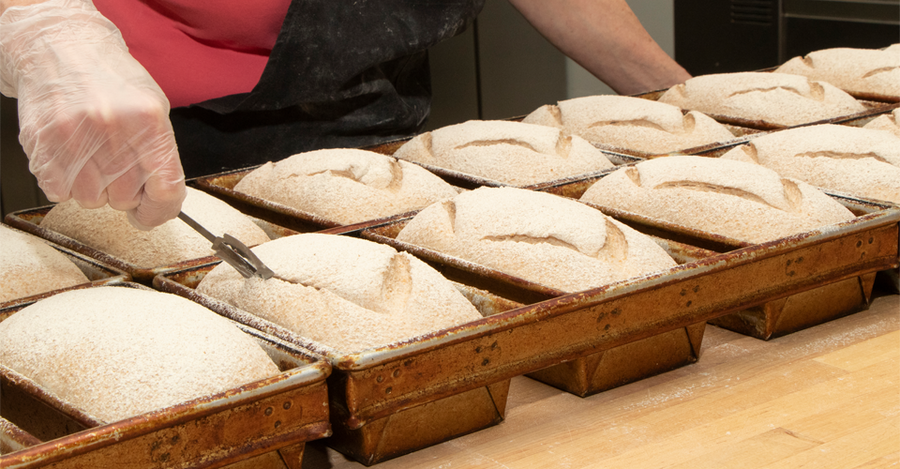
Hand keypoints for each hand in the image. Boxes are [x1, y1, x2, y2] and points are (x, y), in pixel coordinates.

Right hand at [1, 0, 185, 228]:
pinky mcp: (42, 145)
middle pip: (125, 199)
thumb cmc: (110, 78)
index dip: (160, 211)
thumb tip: (161, 201)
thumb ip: (160, 154)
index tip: (151, 215)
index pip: (165, 189)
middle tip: (115, 162)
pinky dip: (65, 182)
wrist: (60, 46)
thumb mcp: (153, 107)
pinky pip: (59, 192)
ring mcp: (74, 139)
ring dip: (93, 186)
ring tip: (91, 152)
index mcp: (149, 122)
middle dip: (123, 190)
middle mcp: (113, 130)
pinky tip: (70, 154)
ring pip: (91, 200)